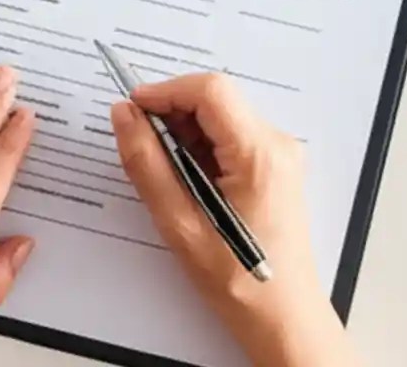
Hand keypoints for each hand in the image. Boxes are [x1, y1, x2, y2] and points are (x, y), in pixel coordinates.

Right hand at [111, 73, 359, 366]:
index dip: (164, 91)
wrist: (282, 315)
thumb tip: (124, 115)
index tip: (131, 110)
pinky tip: (189, 183)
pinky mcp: (273, 166)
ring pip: (219, 116)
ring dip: (184, 133)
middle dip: (171, 114)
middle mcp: (276, 144)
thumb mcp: (179, 222)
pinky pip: (229, 136)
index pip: (209, 90)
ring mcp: (278, 154)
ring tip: (168, 177)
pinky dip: (200, 147)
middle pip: (214, 99)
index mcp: (259, 154)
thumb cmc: (238, 279)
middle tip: (143, 148)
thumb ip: (147, 162)